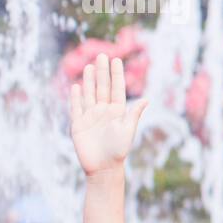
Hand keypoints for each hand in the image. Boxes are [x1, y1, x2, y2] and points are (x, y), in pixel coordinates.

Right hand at [69, 53, 148, 175]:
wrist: (103, 167)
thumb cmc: (119, 150)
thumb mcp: (128, 130)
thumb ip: (134, 114)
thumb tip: (146, 99)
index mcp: (117, 111)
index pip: (117, 88)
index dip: (116, 74)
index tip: (116, 59)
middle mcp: (104, 111)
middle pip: (102, 87)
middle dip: (102, 72)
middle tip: (102, 55)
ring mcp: (90, 116)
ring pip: (89, 94)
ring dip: (89, 81)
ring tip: (89, 66)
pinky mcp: (78, 124)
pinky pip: (76, 107)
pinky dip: (76, 97)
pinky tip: (76, 86)